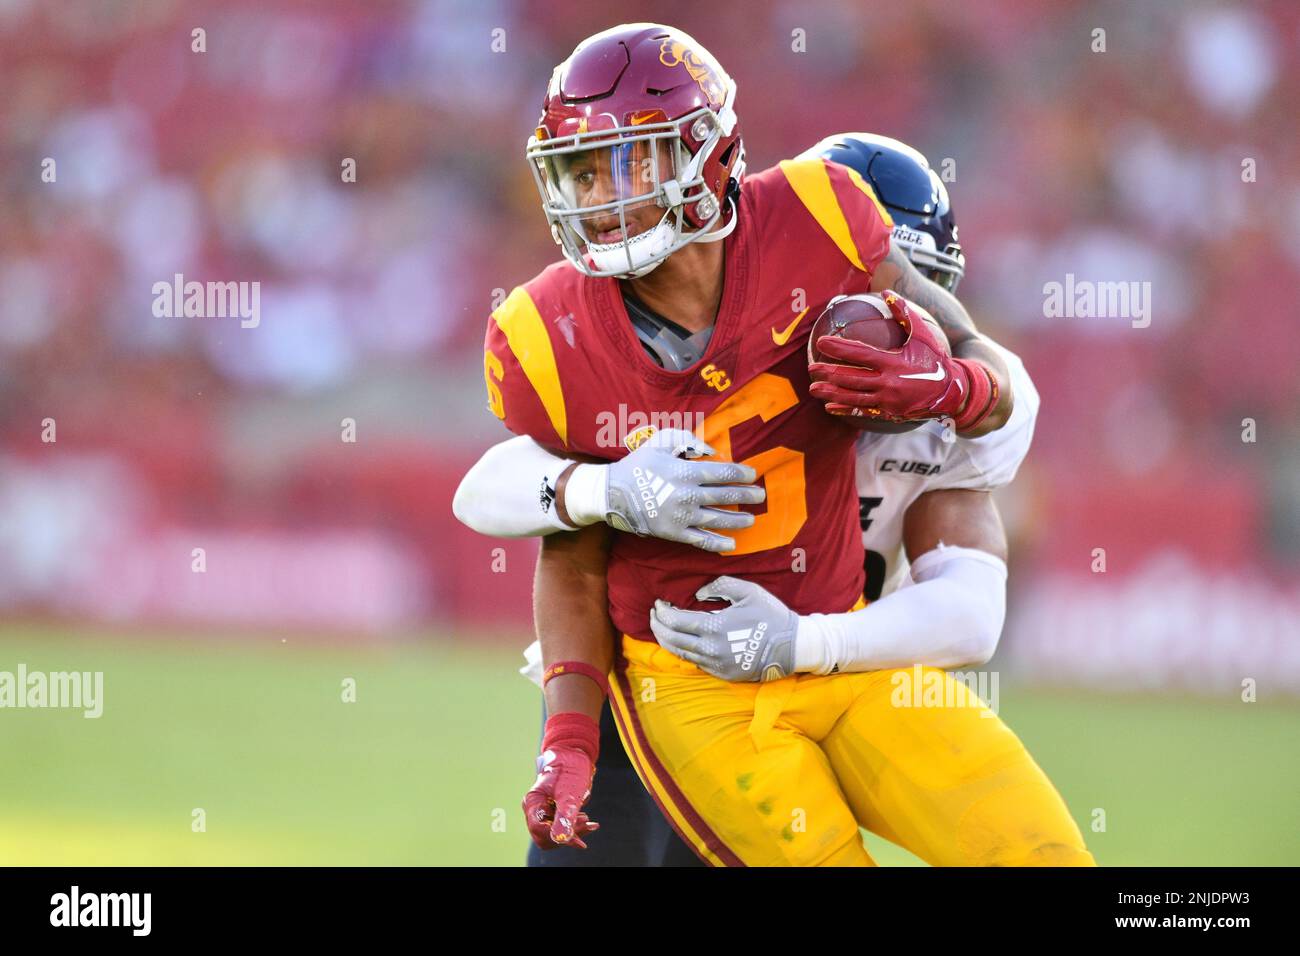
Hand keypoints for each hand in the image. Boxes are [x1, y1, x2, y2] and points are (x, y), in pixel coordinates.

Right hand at [522, 712, 600, 849]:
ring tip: (591, 823)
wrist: (576, 754)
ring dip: (573, 832)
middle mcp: (534, 809)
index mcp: (533, 803)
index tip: (579, 841)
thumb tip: (559, 840)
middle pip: (546, 836)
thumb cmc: (570, 769)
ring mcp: (543, 811)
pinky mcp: (553, 811)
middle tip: (587, 824)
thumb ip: (564, 817)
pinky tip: (589, 822)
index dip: (558, 837)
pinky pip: (561, 827)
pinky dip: (575, 827)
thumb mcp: (569, 794)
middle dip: (567, 835)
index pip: (539, 830)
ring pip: (555, 834)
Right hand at [603, 428, 765, 552]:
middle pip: (727, 496)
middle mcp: (688, 495)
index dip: (742, 473)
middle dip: (747, 496)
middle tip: (760, 496)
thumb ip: (688, 440)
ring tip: (751, 519)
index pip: (723, 472)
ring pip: (719, 519)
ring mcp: (682, 516)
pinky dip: (718, 542)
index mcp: (686, 471)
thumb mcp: (660, 442)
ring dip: (739, 520)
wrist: (612, 493)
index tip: (753, 474)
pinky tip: (731, 543)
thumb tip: (711, 451)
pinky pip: (701, 540)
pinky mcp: (674, 533)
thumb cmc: (638, 464)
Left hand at [650, 576, 797, 681]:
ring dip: (666, 641)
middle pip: (672, 640)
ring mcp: (716, 665)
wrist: (792, 646)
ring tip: (660, 629)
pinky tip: (680, 643)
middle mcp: (711, 649)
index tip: (658, 604)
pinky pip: (696, 663)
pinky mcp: (723, 674)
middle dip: (658, 627)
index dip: (662, 612)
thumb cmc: (770, 615)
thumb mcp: (748, 591)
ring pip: (681, 654)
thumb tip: (699, 594)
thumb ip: (720, 585)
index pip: (676, 621)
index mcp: (714, 627)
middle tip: (653, 615)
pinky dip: (683, 652)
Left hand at [808, 290, 974, 423]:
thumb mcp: (923, 335)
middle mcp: (888, 383)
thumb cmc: (935, 360)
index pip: (860, 354)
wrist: (952, 391)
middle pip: (851, 378)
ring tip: (814, 388)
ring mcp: (887, 401)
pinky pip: (863, 411)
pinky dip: (845, 409)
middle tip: (811, 368)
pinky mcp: (888, 413)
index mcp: (894, 362)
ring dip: (831, 393)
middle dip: (828, 372)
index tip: (821, 342)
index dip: (838, 348)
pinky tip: (830, 406)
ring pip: (853, 397)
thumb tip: (887, 292)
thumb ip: (904, 314)